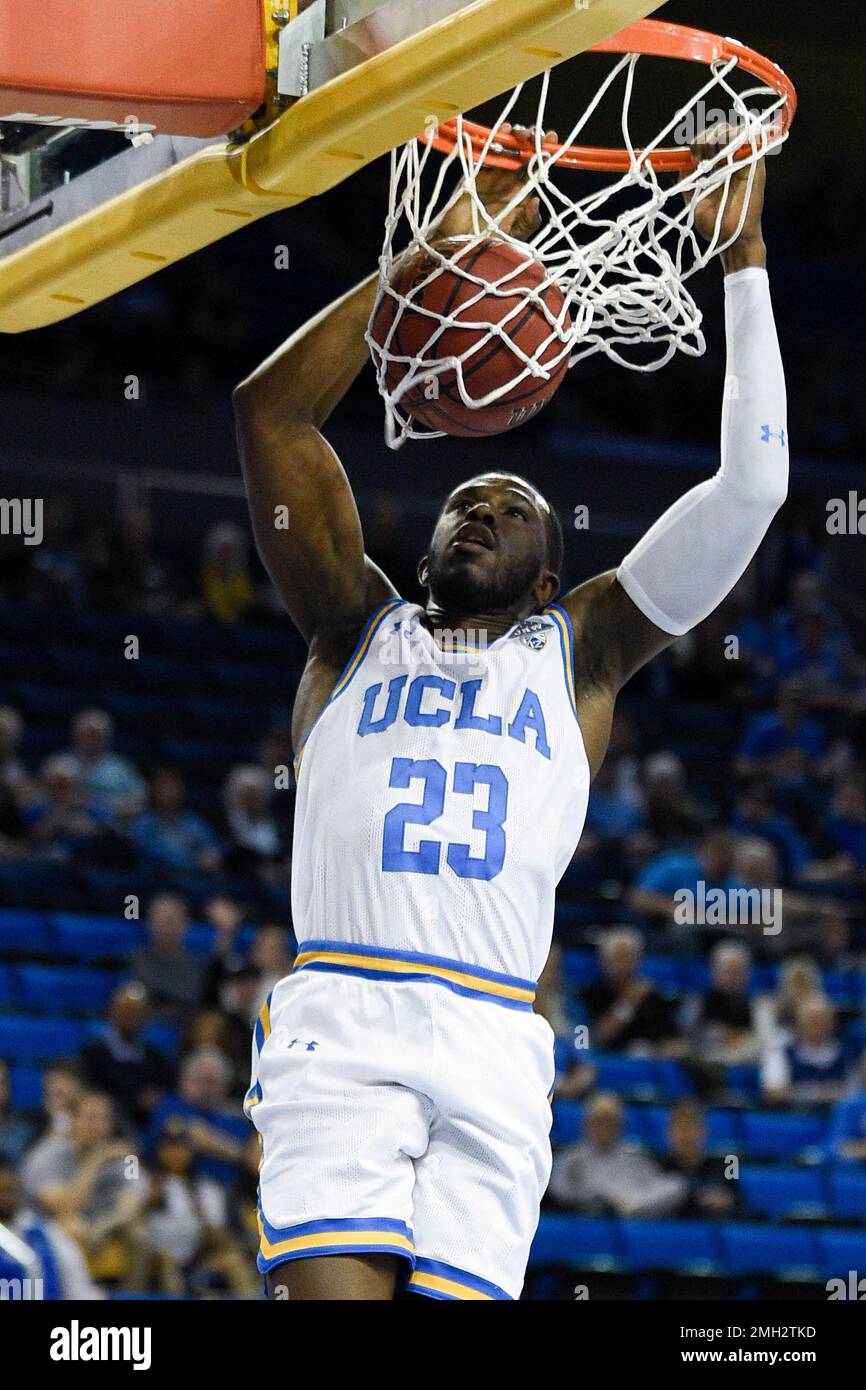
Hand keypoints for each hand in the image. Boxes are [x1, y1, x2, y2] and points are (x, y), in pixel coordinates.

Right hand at [435, 124, 556, 241]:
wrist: (459, 246)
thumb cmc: (488, 244)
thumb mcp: (515, 236)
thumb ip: (528, 221)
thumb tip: (536, 201)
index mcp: (522, 193)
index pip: (537, 168)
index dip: (545, 152)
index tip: (552, 139)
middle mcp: (509, 181)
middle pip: (523, 153)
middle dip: (531, 139)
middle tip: (534, 136)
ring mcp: (492, 175)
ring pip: (506, 149)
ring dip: (514, 136)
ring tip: (519, 133)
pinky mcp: (475, 173)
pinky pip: (486, 152)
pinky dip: (494, 140)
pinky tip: (503, 132)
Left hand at [685, 126, 766, 272]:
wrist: (730, 238)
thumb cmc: (712, 223)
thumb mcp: (692, 197)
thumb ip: (687, 177)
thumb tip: (682, 158)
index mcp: (714, 166)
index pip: (707, 138)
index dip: (697, 140)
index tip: (692, 158)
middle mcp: (729, 159)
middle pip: (719, 129)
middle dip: (706, 138)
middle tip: (700, 160)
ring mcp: (743, 159)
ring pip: (733, 130)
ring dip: (718, 139)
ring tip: (712, 161)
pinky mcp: (756, 163)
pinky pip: (751, 137)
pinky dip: (737, 139)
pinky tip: (726, 156)